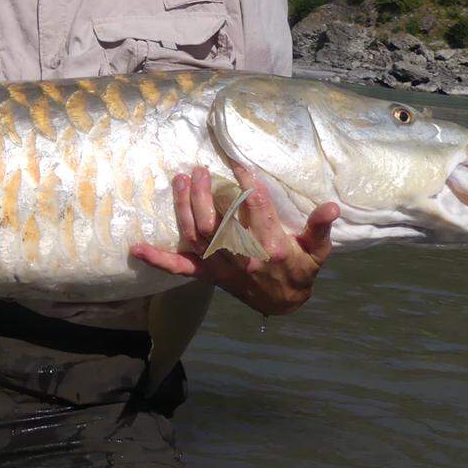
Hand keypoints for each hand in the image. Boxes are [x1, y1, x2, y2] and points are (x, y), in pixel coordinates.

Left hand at [130, 164, 338, 316]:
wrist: (284, 304)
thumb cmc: (300, 269)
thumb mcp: (317, 251)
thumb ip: (320, 227)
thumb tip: (331, 207)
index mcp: (271, 247)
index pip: (255, 209)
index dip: (246, 183)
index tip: (237, 163)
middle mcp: (242, 257)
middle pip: (218, 221)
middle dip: (207, 193)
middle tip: (202, 169)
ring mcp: (221, 267)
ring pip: (197, 234)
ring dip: (184, 207)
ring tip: (181, 179)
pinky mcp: (207, 275)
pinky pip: (179, 267)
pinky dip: (157, 259)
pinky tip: (136, 249)